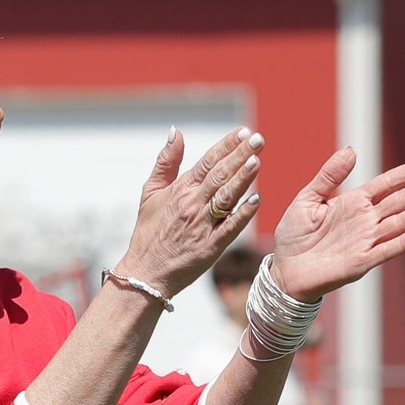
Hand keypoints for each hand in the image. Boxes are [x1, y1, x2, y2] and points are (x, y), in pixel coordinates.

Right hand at [116, 126, 264, 296]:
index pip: (207, 162)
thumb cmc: (149, 233)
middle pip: (219, 175)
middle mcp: (192, 205)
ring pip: (226, 197)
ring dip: (242, 179)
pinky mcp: (210, 247)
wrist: (146, 272)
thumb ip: (166, 162)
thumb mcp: (150, 193)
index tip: (244, 132)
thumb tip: (176, 132)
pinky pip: (229, 228)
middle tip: (258, 139)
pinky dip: (243, 214)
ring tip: (257, 161)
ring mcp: (201, 226)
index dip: (227, 145)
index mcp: (180, 190)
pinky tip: (256, 200)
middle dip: (240, 155)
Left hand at [270, 148, 404, 300]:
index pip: (388, 184)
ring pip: (399, 224)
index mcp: (353, 203)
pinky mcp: (360, 262)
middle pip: (400, 202)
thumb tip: (351, 150)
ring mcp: (365, 241)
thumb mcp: (307, 199)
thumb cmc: (294, 236)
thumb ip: (329, 176)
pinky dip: (403, 242)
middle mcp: (364, 221)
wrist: (284, 270)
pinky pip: (385, 250)